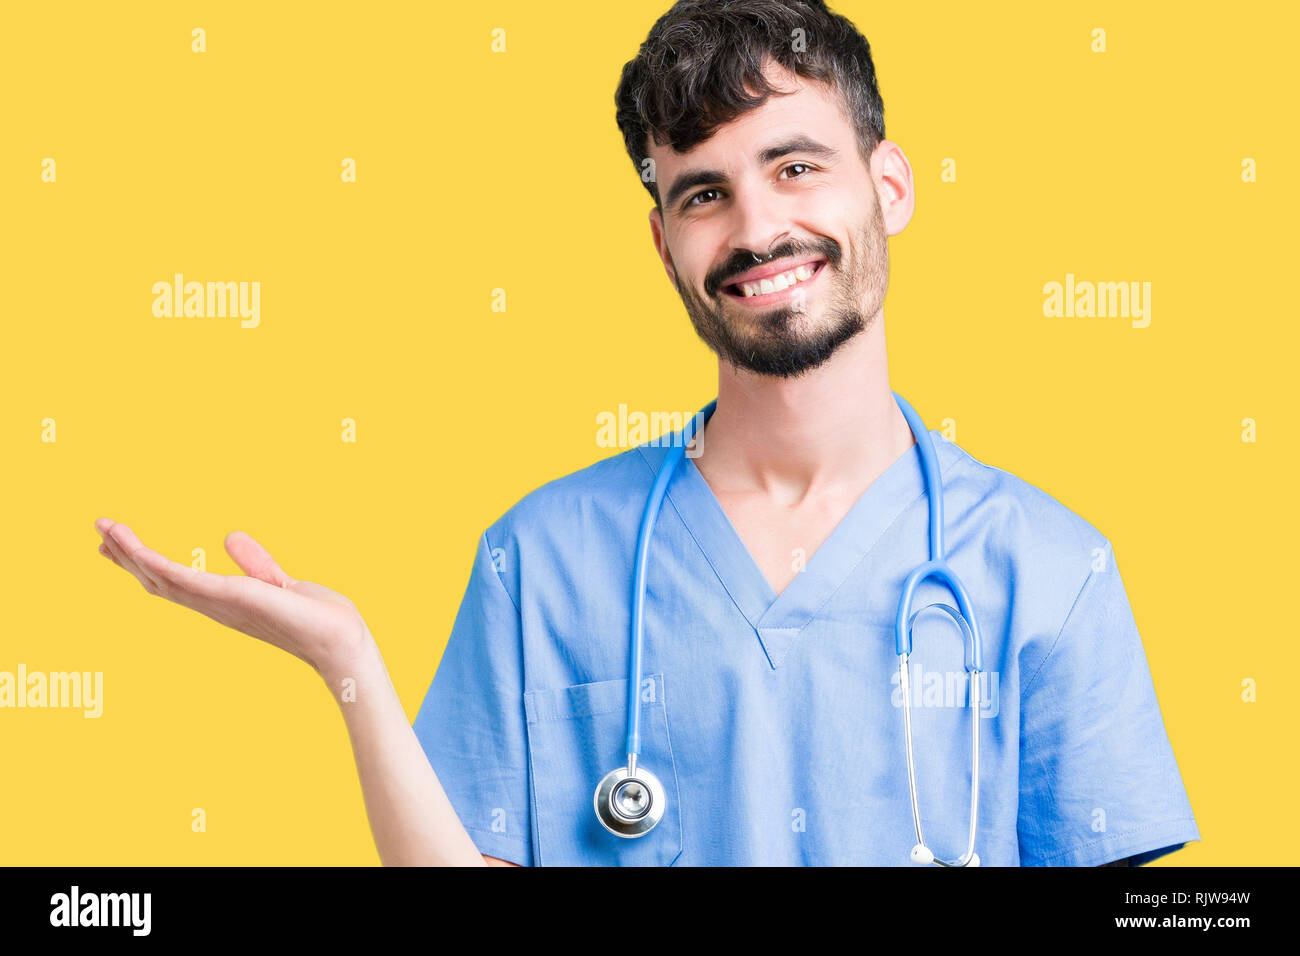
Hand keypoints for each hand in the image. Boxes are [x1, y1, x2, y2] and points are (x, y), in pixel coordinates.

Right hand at [94, 518, 371, 678]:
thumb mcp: (277, 581)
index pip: (173, 581)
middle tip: (99, 531)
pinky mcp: (229, 596)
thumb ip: (254, 562)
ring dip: (131, 554)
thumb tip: (229, 536)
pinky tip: (134, 545)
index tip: (118, 541)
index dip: (144, 562)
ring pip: (161, 578)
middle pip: (158, 581)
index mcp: (222, 601)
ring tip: (105, 528)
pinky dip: (154, 562)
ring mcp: (218, 603)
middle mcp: (213, 606)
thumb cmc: (314, 617)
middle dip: (127, 557)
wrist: (339, 639)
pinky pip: (182, 578)